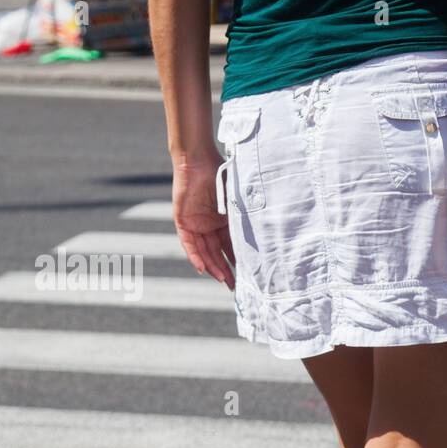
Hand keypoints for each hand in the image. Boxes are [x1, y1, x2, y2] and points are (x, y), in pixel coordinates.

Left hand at [172, 154, 234, 287]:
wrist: (198, 160)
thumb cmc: (220, 175)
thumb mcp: (236, 202)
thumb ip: (243, 219)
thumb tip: (263, 237)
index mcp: (224, 221)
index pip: (231, 246)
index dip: (238, 261)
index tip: (247, 275)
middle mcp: (210, 226)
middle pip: (218, 253)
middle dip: (226, 270)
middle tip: (235, 286)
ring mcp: (196, 225)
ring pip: (204, 252)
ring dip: (213, 267)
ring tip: (222, 280)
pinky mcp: (183, 222)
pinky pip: (189, 244)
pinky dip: (196, 256)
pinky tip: (203, 269)